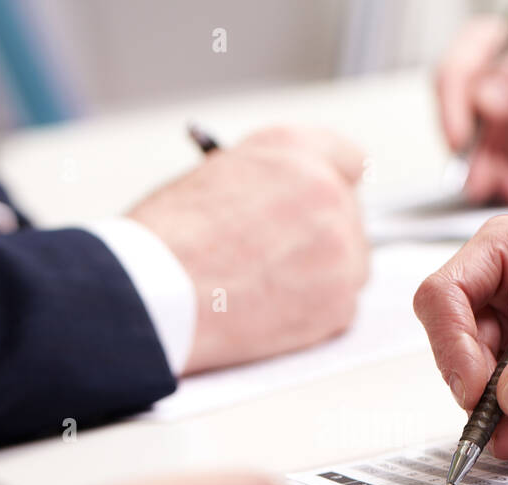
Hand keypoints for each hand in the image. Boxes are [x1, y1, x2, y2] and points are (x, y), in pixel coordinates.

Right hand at [128, 126, 369, 373]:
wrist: (156, 293)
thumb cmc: (167, 237)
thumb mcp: (216, 174)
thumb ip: (267, 180)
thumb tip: (288, 201)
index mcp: (294, 151)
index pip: (348, 159)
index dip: (332, 182)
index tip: (326, 201)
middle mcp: (327, 193)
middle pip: (349, 215)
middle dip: (322, 233)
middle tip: (286, 255)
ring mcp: (340, 251)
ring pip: (351, 263)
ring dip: (322, 273)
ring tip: (269, 286)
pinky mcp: (338, 305)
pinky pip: (342, 305)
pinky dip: (315, 311)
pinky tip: (273, 311)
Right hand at [436, 16, 507, 203]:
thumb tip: (485, 100)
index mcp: (490, 47)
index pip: (453, 74)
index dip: (451, 108)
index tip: (460, 140)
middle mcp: (481, 87)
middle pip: (454, 123)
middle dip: (472, 157)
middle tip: (483, 181)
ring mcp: (488, 127)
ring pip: (471, 159)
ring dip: (495, 180)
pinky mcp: (500, 159)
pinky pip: (492, 182)